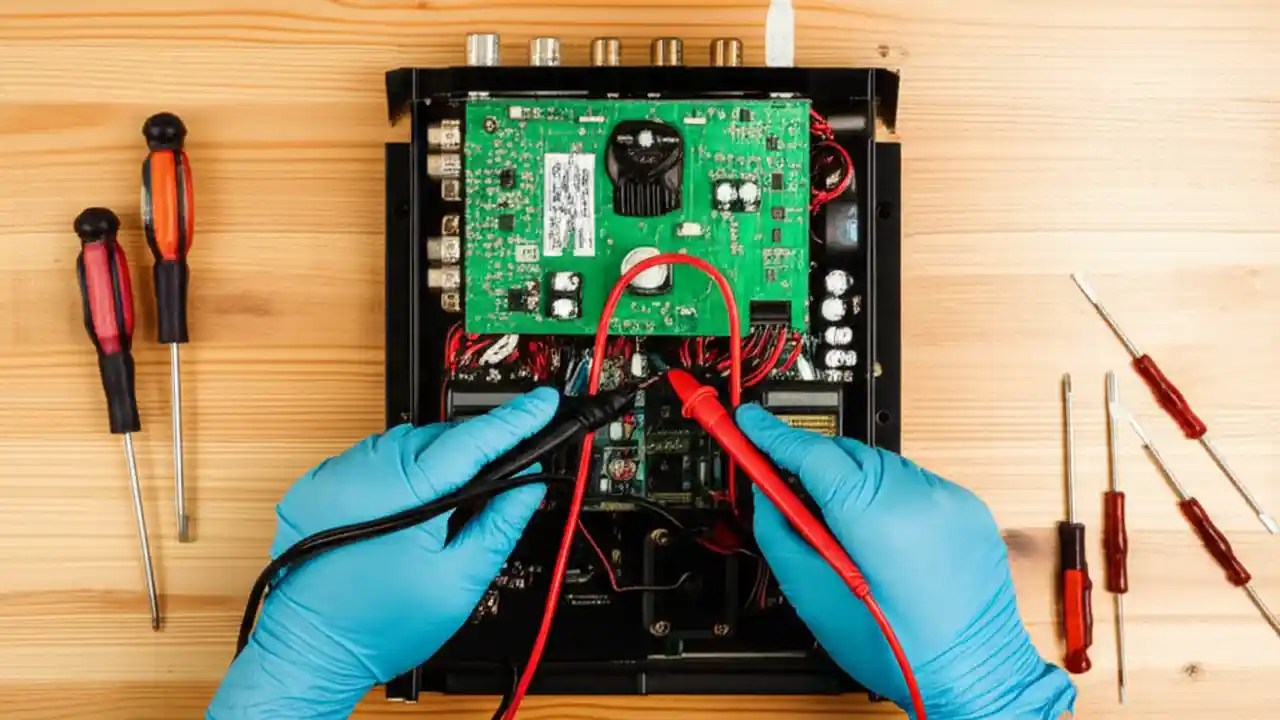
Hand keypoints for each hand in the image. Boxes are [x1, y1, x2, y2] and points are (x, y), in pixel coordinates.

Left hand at [208, 389, 558, 718]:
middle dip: (474, 450)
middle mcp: (362, 472)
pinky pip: (371, 460)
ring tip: (448, 504)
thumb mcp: (458, 582)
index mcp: (403, 493)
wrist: (310, 653)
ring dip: (433, 461)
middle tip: (503, 474)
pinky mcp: (316, 486)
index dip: (515, 421)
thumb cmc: (378, 626)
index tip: (543, 405)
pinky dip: (397, 472)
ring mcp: (333, 476)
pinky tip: (406, 506)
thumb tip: (529, 486)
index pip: (473, 440)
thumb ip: (499, 525)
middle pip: (439, 437)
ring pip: (404, 445)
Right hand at [737, 405, 1074, 719]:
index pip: (812, 453)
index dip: (772, 436)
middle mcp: (918, 497)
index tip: (748, 424)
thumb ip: (781, 535)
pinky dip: (885, 496)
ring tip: (838, 529)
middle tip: (781, 485)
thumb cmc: (902, 652)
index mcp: (878, 518)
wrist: (976, 675)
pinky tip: (877, 534)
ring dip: (849, 482)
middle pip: (845, 453)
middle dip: (810, 464)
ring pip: (878, 465)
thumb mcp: (816, 597)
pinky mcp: (965, 507)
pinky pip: (911, 483)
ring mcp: (947, 499)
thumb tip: (766, 495)